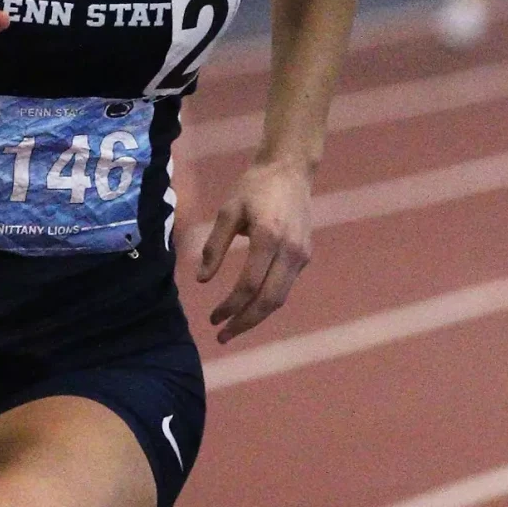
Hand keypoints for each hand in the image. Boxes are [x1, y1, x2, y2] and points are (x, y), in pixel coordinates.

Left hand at [197, 159, 313, 341]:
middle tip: (222, 337)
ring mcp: (301, 255)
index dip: (229, 307)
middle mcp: (290, 250)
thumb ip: (214, 246)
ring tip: (233, 328)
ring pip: (280, 298)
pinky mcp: (305, 255)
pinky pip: (285, 286)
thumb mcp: (227, 211)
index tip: (213, 319)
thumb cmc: (254, 187)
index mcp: (268, 237)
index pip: (249, 285)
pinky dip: (267, 301)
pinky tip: (249, 307)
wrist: (291, 169)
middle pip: (269, 301)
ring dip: (256, 317)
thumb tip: (202, 281)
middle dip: (245, 323)